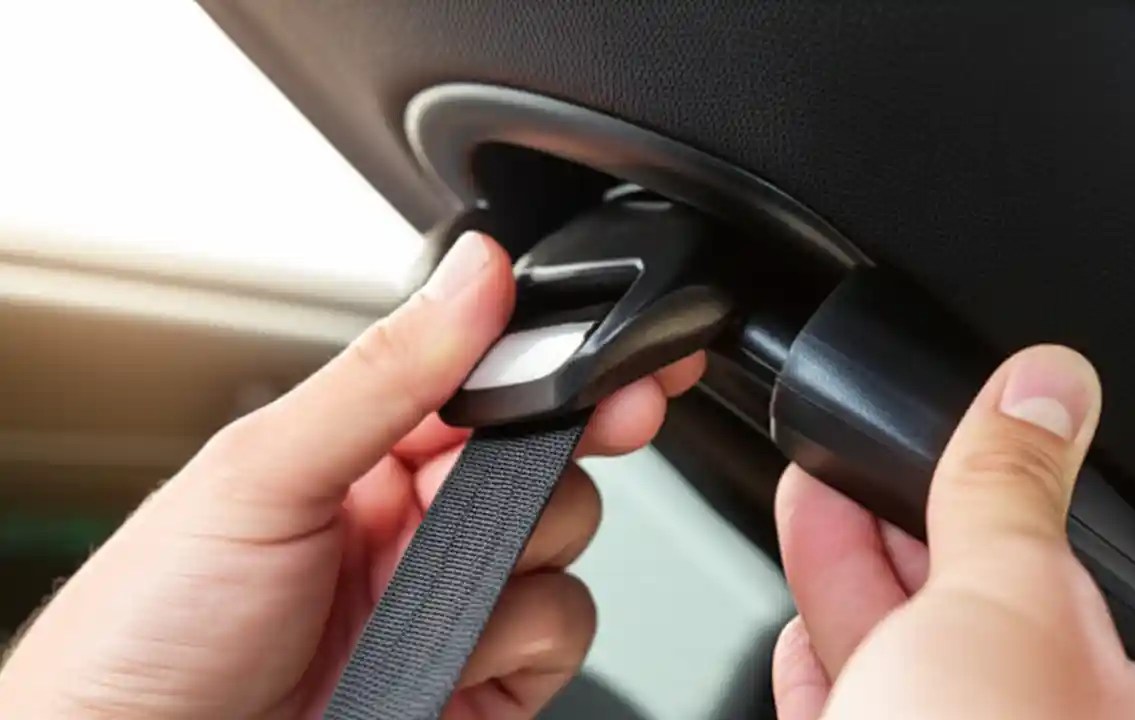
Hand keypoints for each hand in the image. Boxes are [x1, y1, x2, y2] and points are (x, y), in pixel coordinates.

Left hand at [0, 231, 704, 719]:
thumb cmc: (151, 625)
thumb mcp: (261, 472)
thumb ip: (381, 374)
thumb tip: (473, 275)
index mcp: (364, 449)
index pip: (486, 378)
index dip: (561, 354)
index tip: (621, 341)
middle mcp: (416, 520)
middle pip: (547, 452)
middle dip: (573, 440)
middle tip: (611, 417)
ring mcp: (450, 601)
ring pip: (568, 542)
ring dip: (527, 552)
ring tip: (442, 581)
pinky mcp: (481, 680)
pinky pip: (561, 634)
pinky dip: (525, 638)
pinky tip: (458, 648)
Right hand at [772, 345, 1134, 718]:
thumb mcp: (1009, 611)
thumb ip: (1011, 494)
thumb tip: (1044, 386)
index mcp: (1123, 706)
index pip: (1050, 565)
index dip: (982, 488)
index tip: (927, 431)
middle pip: (958, 602)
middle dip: (890, 515)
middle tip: (846, 443)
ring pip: (892, 650)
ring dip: (839, 569)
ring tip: (809, 493)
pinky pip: (844, 704)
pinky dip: (817, 659)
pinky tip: (803, 633)